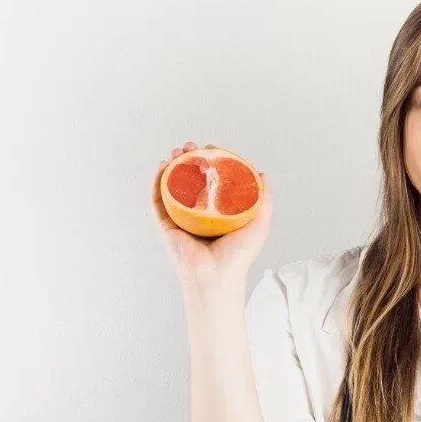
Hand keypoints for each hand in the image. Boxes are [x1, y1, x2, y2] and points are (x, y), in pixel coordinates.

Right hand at [150, 141, 272, 290]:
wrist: (217, 276)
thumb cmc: (239, 255)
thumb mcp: (259, 223)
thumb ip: (263, 199)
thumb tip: (261, 173)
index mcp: (218, 213)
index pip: (212, 181)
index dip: (211, 162)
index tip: (212, 148)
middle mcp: (198, 214)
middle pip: (192, 180)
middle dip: (190, 159)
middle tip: (192, 145)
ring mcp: (181, 219)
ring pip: (173, 186)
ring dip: (173, 165)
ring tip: (178, 150)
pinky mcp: (167, 226)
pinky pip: (158, 200)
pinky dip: (157, 182)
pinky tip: (163, 165)